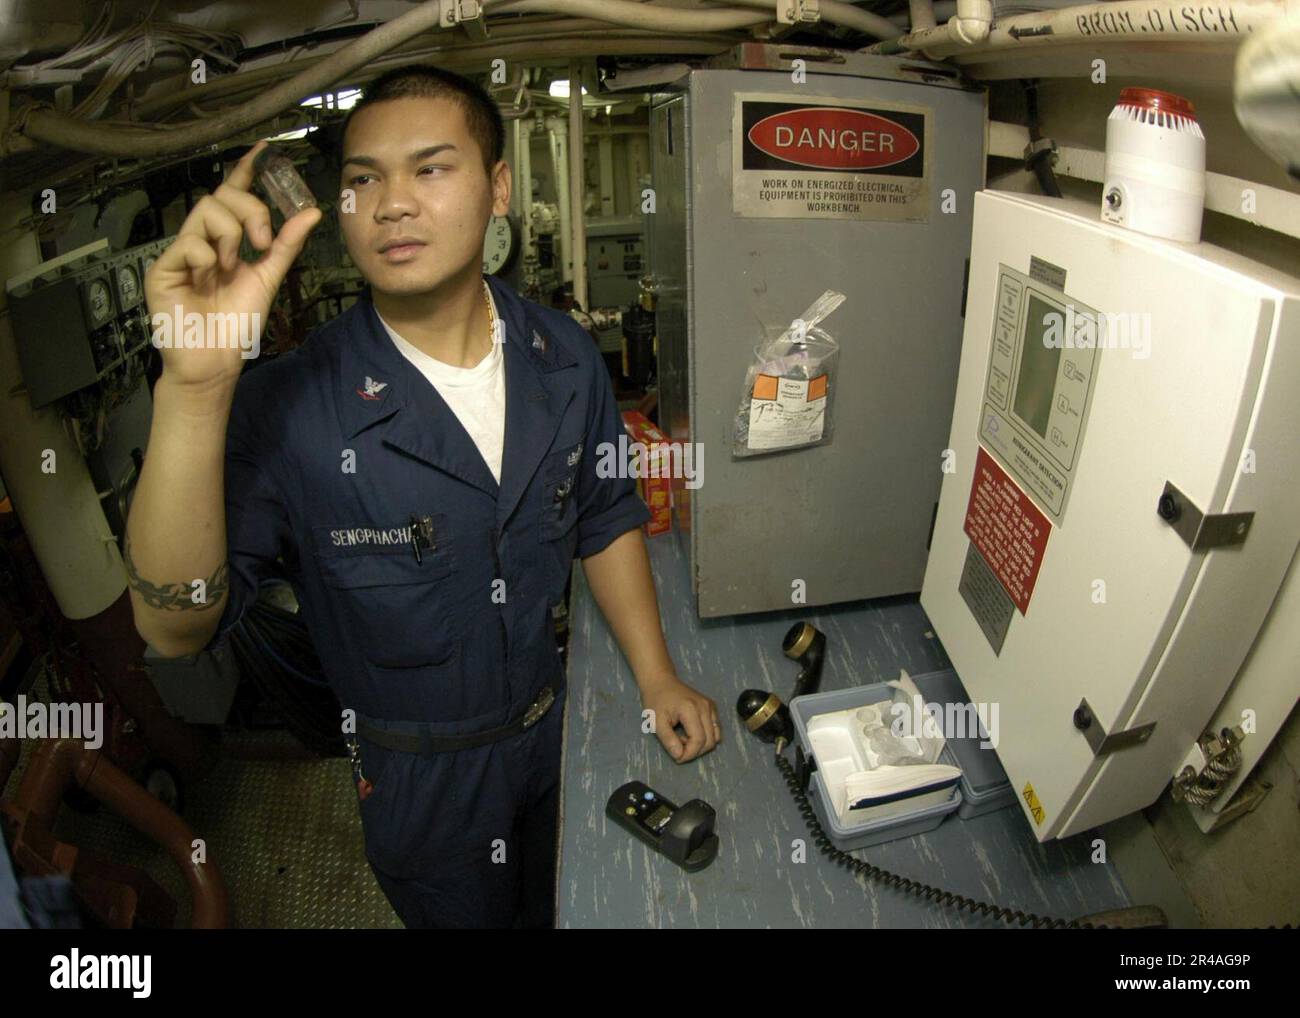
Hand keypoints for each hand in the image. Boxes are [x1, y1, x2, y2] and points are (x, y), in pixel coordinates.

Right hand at [144, 138, 321, 390]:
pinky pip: (188, 242)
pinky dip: (208, 257)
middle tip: (263, 243)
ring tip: (233, 267)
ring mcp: (181, 253)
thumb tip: (312, 212)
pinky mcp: (162, 269)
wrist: (216, 361)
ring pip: (205, 211)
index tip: (265, 149)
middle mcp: (202, 241)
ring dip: (231, 236)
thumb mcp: (269, 278)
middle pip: (221, 196)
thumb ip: (287, 245)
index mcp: (225, 241)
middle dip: (250, 212)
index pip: (232, 196)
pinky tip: (211, 277)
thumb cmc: (237, 324)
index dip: (245, 170)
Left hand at [641, 675, 719, 762]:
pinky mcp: (711, 707)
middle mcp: (705, 707)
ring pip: (715, 737)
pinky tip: (690, 732)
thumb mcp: (656, 721)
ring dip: (701, 745)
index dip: (689, 754)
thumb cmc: (655, 700)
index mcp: (691, 709)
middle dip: (695, 751)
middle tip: (677, 747)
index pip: (698, 740)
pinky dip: (705, 737)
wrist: (660, 682)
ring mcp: (710, 706)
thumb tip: (679, 756)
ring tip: (683, 739)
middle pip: (710, 741)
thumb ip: (668, 740)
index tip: (676, 757)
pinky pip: (715, 729)